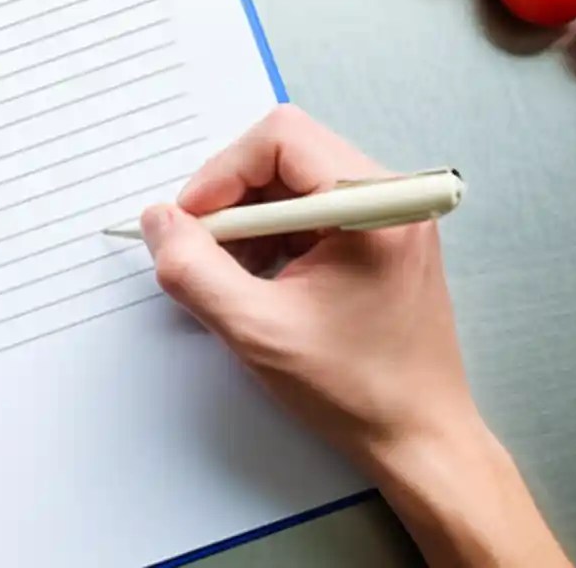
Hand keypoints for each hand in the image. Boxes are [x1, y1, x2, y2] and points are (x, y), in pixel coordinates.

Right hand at [142, 106, 469, 462]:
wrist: (417, 437)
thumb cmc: (356, 389)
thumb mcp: (255, 330)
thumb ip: (193, 270)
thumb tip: (159, 222)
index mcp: (373, 206)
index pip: (282, 138)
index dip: (222, 173)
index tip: (193, 221)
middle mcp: (389, 197)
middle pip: (285, 155)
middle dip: (231, 200)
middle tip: (204, 251)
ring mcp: (386, 216)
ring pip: (291, 182)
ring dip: (248, 222)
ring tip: (233, 276)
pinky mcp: (376, 238)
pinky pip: (308, 211)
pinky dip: (270, 238)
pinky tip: (259, 283)